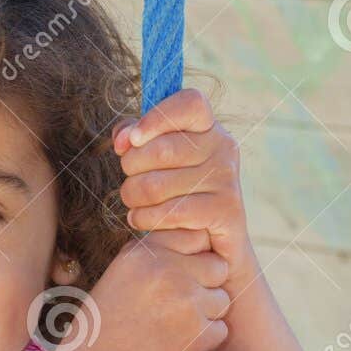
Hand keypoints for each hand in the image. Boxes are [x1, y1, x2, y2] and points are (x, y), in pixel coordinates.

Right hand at [86, 228, 231, 350]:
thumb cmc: (100, 330)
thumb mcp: (118, 277)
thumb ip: (154, 256)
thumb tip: (195, 242)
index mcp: (143, 251)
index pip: (197, 236)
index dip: (193, 259)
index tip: (177, 279)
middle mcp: (167, 269)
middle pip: (217, 265)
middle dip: (206, 285)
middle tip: (179, 308)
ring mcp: (186, 300)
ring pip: (222, 299)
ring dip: (206, 315)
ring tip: (172, 330)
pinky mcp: (198, 332)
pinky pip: (220, 330)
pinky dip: (203, 342)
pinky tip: (173, 348)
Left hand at [113, 87, 256, 283]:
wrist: (210, 247)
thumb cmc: (175, 195)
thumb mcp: (156, 161)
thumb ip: (136, 137)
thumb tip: (124, 138)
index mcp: (207, 127)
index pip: (188, 103)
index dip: (155, 118)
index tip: (132, 139)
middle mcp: (222, 147)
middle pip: (159, 150)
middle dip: (130, 169)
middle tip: (129, 183)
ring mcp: (227, 178)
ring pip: (156, 185)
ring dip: (132, 197)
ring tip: (133, 203)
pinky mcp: (226, 210)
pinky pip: (169, 212)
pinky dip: (145, 218)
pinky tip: (140, 220)